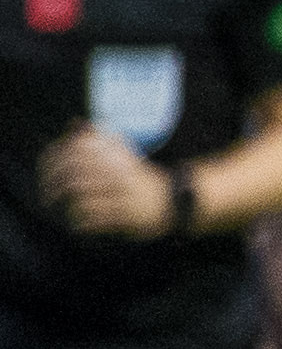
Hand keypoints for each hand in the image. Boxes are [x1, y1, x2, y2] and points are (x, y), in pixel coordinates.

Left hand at [39, 127, 169, 238]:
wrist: (171, 201)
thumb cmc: (138, 178)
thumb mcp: (122, 153)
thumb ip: (99, 139)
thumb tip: (75, 124)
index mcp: (114, 155)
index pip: (72, 153)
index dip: (52, 163)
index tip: (43, 174)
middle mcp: (118, 172)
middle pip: (74, 176)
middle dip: (54, 188)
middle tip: (46, 196)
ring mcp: (123, 193)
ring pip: (82, 197)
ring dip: (64, 205)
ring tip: (58, 211)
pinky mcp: (127, 214)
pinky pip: (95, 217)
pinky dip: (81, 222)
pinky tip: (77, 224)